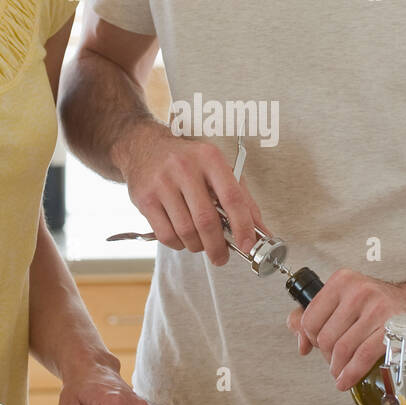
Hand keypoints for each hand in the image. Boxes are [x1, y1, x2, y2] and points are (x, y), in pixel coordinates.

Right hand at [116, 120, 264, 265]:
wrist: (145, 147)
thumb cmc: (188, 162)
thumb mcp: (218, 169)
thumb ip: (242, 199)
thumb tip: (261, 232)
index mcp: (210, 159)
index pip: (232, 197)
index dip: (243, 226)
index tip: (248, 245)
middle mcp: (185, 168)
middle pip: (206, 220)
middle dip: (218, 246)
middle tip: (222, 257)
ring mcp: (162, 183)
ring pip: (186, 231)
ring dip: (198, 246)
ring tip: (202, 244)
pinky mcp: (145, 199)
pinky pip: (166, 235)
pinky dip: (179, 244)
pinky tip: (183, 238)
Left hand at [287, 268, 405, 390]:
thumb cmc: (375, 305)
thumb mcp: (342, 301)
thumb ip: (312, 315)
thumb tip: (299, 341)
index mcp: (341, 281)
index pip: (309, 320)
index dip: (310, 340)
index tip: (318, 347)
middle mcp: (359, 290)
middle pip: (325, 338)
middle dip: (327, 357)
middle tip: (335, 361)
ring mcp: (378, 307)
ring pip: (342, 349)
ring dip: (339, 368)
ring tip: (341, 373)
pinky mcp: (393, 326)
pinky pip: (363, 355)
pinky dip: (351, 373)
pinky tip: (347, 380)